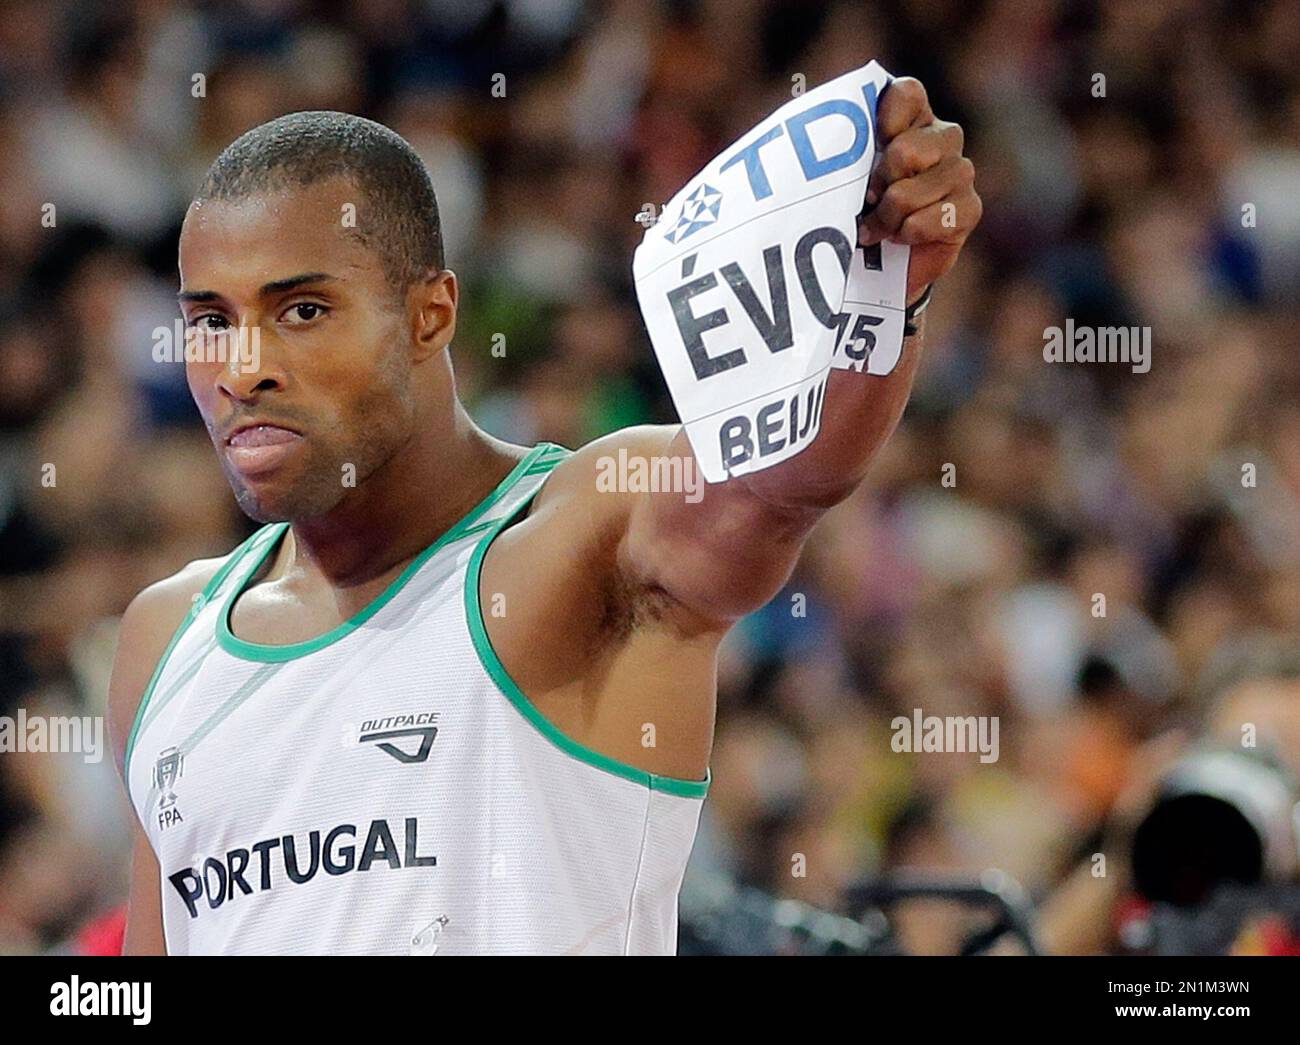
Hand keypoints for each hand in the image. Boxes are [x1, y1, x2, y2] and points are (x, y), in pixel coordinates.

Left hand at [859, 77, 980, 300]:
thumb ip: (841, 149)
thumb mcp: (842, 176)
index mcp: (912, 118)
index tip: (871, 145)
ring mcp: (959, 172)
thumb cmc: (855, 210)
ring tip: (879, 226)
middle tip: (867, 201)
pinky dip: (906, 235)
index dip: (885, 118)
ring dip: (886, 217)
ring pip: (911, 191)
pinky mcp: (969, 208)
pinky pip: (930, 220)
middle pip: (907, 150)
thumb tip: (812, 135)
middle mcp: (942, 138)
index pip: (907, 93)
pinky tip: (901, 238)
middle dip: (877, 184)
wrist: (877, 265)